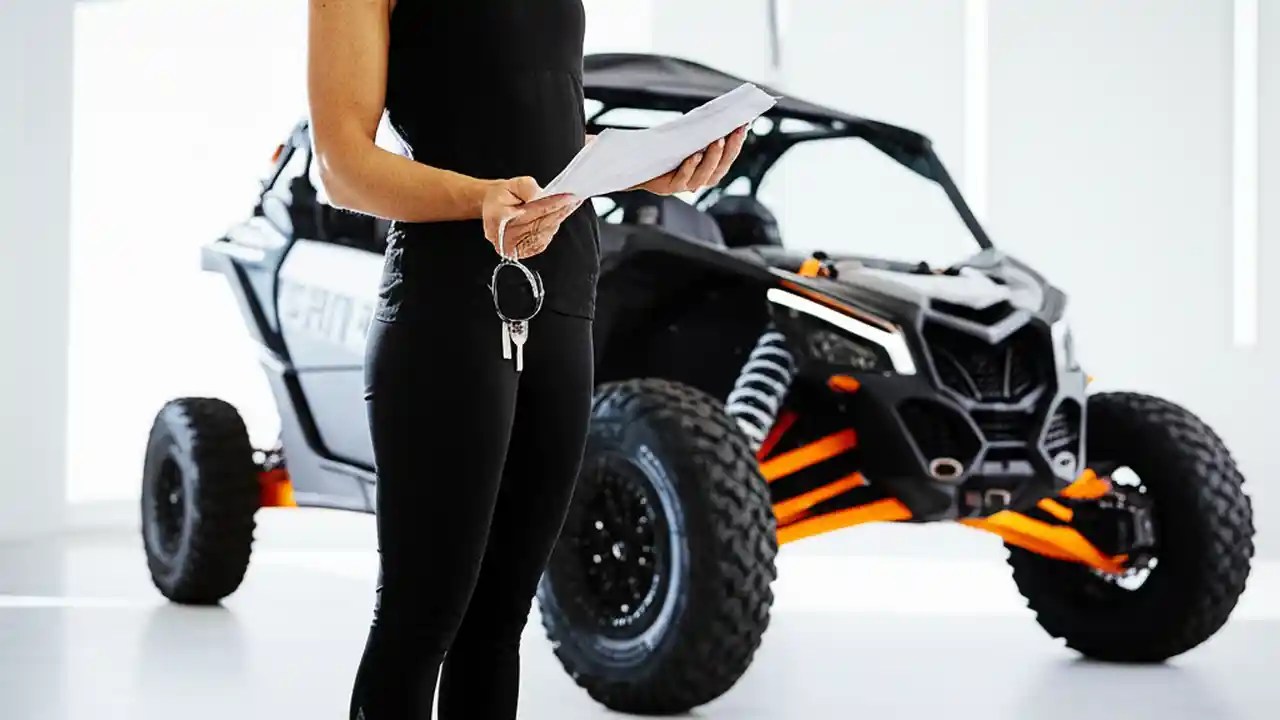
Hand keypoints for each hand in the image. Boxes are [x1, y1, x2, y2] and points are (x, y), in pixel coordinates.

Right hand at [482, 177, 578, 258]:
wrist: (493, 209)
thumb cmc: (502, 198)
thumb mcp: (511, 184)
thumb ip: (526, 188)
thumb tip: (539, 196)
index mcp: (497, 218)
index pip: (532, 211)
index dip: (553, 204)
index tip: (568, 197)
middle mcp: (504, 237)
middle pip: (540, 224)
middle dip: (560, 211)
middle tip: (575, 200)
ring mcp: (512, 248)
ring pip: (544, 233)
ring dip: (559, 219)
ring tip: (570, 205)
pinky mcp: (521, 252)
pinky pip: (542, 241)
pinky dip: (552, 228)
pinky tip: (559, 217)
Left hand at [634, 125, 748, 195]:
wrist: (637, 161)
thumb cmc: (664, 148)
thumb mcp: (685, 138)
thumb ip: (702, 131)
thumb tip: (721, 113)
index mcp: (708, 170)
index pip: (728, 158)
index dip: (737, 144)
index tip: (743, 126)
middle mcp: (699, 180)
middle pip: (719, 168)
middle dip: (728, 150)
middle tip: (734, 132)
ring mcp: (684, 185)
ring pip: (703, 176)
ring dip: (712, 158)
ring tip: (717, 141)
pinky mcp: (668, 187)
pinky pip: (682, 179)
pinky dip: (690, 167)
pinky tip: (694, 156)